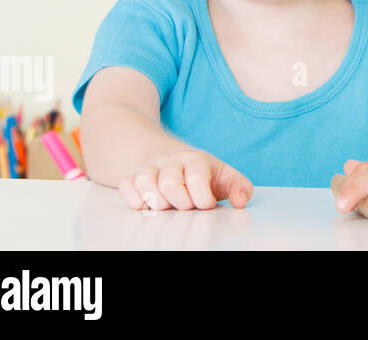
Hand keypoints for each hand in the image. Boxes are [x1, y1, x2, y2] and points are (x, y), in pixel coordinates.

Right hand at [117, 150, 252, 210]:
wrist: (175, 160)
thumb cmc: (204, 175)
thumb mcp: (226, 178)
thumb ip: (240, 188)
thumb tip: (240, 202)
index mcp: (196, 160)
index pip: (196, 178)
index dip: (202, 199)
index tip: (207, 205)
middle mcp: (171, 162)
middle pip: (169, 183)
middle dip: (180, 203)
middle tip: (187, 207)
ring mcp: (150, 168)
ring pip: (145, 183)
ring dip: (157, 202)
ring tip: (169, 207)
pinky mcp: (133, 177)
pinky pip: (127, 186)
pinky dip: (135, 199)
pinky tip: (148, 205)